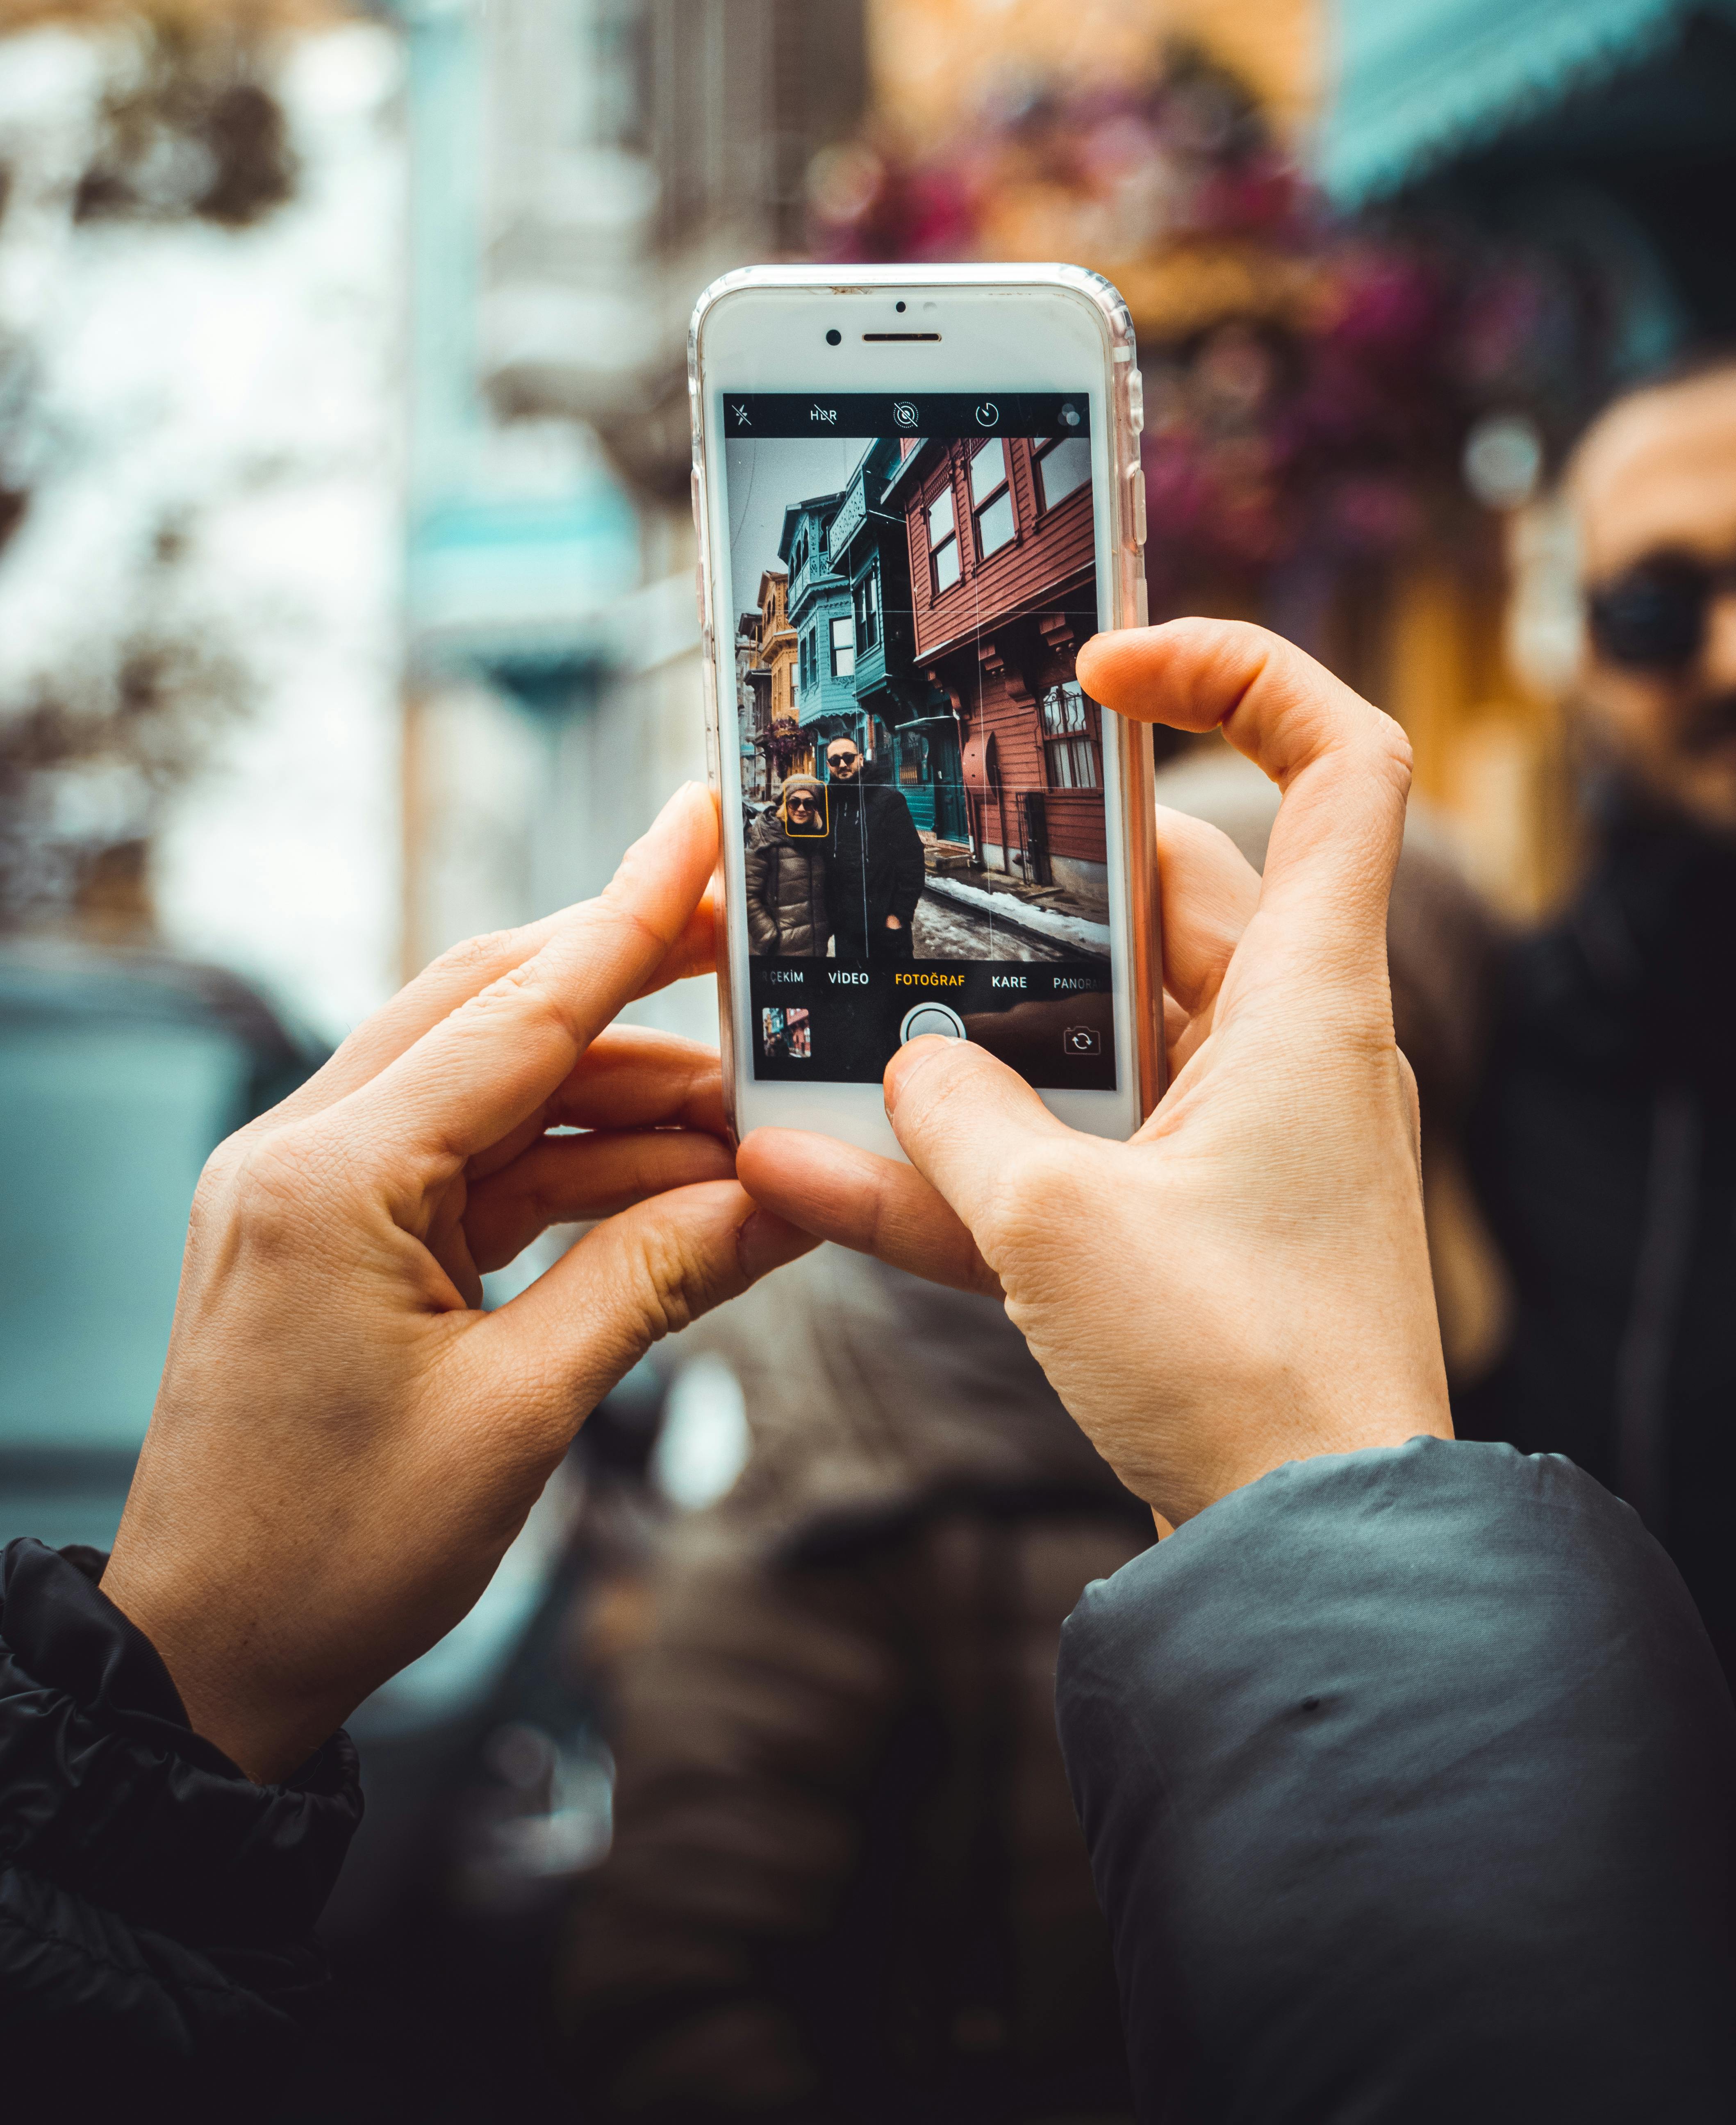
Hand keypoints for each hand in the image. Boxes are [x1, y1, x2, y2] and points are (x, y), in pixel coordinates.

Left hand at [101, 786, 809, 1782]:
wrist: (208, 1662)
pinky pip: (469, 1159)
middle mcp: (303, 1152)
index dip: (629, 916)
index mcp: (331, 1178)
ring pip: (489, 1085)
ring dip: (615, 1095)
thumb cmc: (332, 1557)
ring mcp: (310, 1188)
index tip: (697, 823)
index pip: (516, 1012)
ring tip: (742, 1119)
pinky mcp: (331, 1232)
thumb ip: (654, 1281)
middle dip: (628, 978)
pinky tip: (668, 1179)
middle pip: (492, 1013)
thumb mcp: (521, 1414)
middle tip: (749, 946)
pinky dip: (568, 1162)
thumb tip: (777, 1199)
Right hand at [737, 622, 1449, 1527]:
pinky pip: (1067, 1153)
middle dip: (1025, 891)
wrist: (1312, 1563)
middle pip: (1165, 895)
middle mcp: (1287, 1047)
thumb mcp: (1062, 1229)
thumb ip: (957, 1124)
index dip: (1240, 674)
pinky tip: (816, 1175)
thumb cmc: (1241, 1376)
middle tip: (905, 874)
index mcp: (1308, 1002)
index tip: (1108, 667)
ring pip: (1095, 1032)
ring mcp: (1240, 1137)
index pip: (1339, 762)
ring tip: (827, 1036)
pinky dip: (966, 1163)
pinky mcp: (1191, 1223)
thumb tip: (903, 1072)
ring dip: (970, 1045)